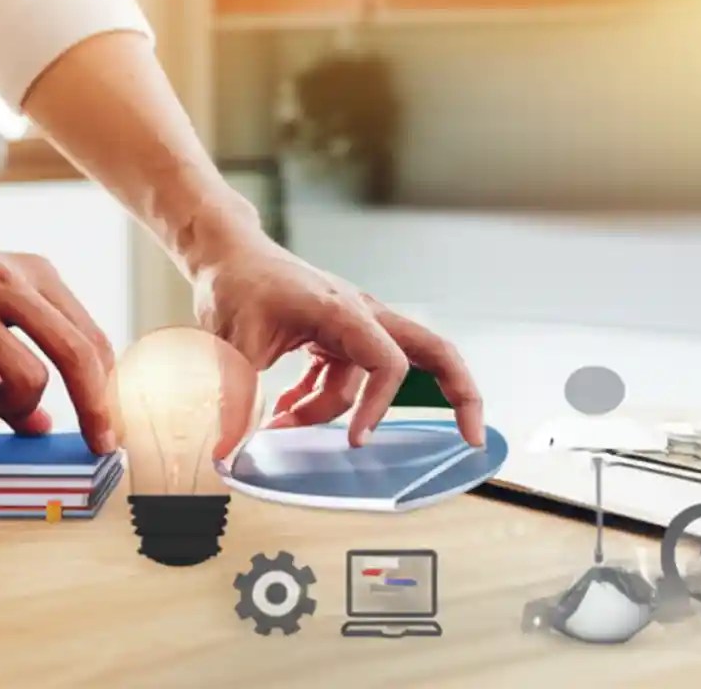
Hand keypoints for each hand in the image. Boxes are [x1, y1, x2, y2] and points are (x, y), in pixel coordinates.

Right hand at [0, 237, 116, 452]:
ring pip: (28, 376)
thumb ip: (20, 362)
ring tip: (0, 407)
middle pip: (75, 354)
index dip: (107, 389)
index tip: (110, 428)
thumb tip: (44, 424)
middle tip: (97, 445)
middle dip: (94, 408)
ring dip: (21, 408)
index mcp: (32, 273)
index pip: (91, 337)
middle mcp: (3, 282)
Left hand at [193, 232, 483, 447]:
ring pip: (370, 381)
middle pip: (434, 352)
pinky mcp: (339, 338)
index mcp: (345, 312)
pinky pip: (347, 379)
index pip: (387, 362)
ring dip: (332, 410)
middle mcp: (362, 317)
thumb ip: (237, 395)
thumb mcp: (232, 342)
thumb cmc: (237, 283)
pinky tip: (286, 409)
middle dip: (458, 393)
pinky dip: (320, 401)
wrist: (229, 254)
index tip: (358, 440)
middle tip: (471, 437)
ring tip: (283, 423)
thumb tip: (229, 446)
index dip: (379, 405)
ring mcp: (355, 328)